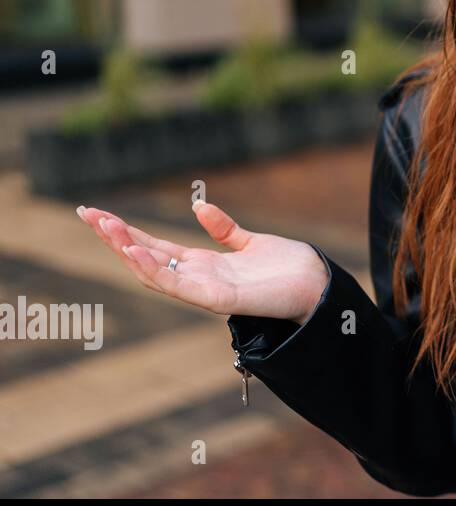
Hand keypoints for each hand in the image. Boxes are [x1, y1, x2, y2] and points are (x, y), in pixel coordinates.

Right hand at [75, 201, 329, 324]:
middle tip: (86, 215)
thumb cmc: (288, 268)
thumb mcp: (250, 241)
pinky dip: (154, 270)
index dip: (126, 232)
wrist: (317, 285)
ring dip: (127, 251)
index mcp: (203, 265)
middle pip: (146, 257)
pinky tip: (134, 253)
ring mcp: (205, 290)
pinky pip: (178, 286)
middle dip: (115, 238)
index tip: (97, 214)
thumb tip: (198, 206)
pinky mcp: (219, 298)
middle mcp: (198, 279)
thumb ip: (223, 228)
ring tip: (105, 228)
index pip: (154, 247)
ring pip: (154, 272)